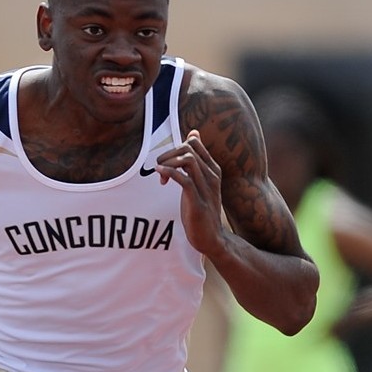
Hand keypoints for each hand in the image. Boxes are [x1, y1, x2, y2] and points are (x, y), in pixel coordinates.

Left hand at [154, 129, 226, 253]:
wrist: (212, 237)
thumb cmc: (202, 208)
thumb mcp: (200, 182)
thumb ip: (196, 161)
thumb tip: (193, 134)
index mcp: (212, 169)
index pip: (194, 143)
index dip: (175, 147)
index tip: (167, 162)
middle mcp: (211, 175)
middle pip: (188, 148)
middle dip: (168, 154)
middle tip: (159, 167)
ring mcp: (206, 188)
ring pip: (187, 160)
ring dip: (168, 163)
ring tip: (160, 174)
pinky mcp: (198, 202)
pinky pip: (184, 180)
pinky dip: (169, 173)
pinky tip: (161, 178)